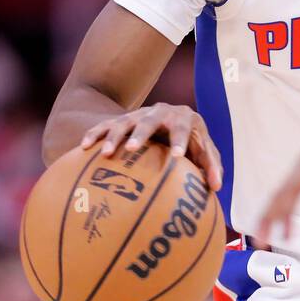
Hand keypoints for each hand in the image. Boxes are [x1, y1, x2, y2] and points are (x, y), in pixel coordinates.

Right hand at [78, 103, 222, 191]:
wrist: (168, 116)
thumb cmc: (190, 141)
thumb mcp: (202, 149)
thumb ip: (210, 165)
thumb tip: (216, 187)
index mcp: (183, 118)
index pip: (183, 128)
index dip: (181, 141)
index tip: (178, 156)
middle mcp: (160, 113)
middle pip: (149, 120)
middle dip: (141, 133)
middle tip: (133, 148)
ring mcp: (138, 115)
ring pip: (124, 122)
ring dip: (114, 136)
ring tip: (106, 154)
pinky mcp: (121, 120)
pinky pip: (105, 126)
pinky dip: (95, 134)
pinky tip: (83, 147)